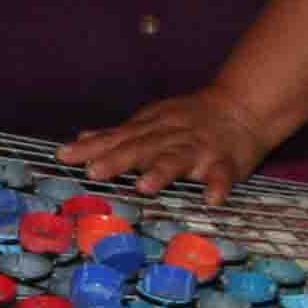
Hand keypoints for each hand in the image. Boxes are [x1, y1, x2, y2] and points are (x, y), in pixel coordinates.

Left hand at [62, 86, 272, 202]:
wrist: (243, 107)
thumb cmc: (191, 119)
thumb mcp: (152, 121)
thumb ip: (118, 134)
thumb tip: (82, 138)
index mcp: (152, 128)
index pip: (117, 137)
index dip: (91, 147)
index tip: (64, 156)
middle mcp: (172, 137)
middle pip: (142, 147)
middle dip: (118, 159)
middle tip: (94, 171)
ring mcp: (200, 149)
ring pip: (178, 159)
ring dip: (162, 172)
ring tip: (145, 186)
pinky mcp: (227, 162)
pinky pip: (223, 175)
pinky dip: (218, 186)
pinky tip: (211, 200)